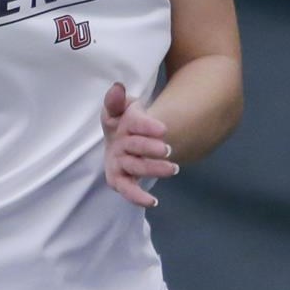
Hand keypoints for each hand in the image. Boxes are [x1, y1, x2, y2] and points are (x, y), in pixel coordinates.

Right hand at [101, 81, 177, 207]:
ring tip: (174, 168)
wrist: (126, 139)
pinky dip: (138, 197)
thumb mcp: (126, 105)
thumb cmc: (126, 120)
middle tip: (168, 150)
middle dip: (150, 148)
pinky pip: (127, 190)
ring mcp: (118, 163)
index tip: (163, 129)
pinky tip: (154, 201)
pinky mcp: (120, 180)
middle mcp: (115, 144)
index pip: (132, 122)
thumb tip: (117, 88)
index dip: (146, 126)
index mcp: (116, 122)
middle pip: (133, 146)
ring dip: (153, 169)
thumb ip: (119, 99)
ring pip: (135, 167)